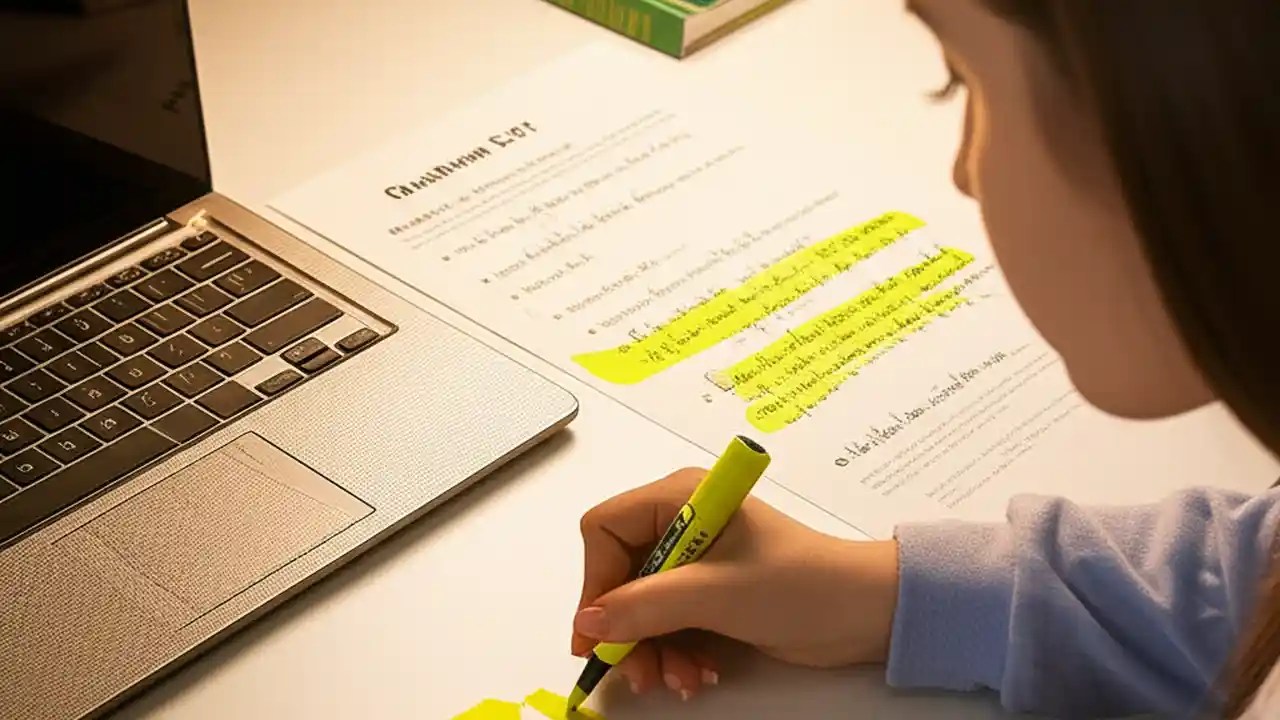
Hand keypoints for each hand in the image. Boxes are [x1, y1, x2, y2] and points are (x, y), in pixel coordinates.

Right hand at [571, 467, 899, 700]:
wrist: (866, 612)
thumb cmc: (797, 585)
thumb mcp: (715, 595)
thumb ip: (645, 606)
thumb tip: (586, 623)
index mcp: (680, 497)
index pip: (605, 530)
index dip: (596, 582)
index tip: (599, 634)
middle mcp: (682, 520)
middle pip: (619, 574)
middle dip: (628, 629)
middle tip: (640, 674)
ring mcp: (696, 558)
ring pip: (641, 606)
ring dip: (654, 650)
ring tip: (681, 681)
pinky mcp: (711, 591)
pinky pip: (669, 622)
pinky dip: (676, 651)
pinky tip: (699, 673)